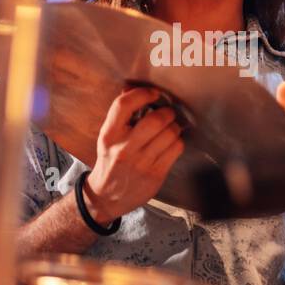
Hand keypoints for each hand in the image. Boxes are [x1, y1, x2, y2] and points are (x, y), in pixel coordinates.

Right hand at [83, 86, 185, 222]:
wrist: (107, 197)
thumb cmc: (111, 160)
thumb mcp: (108, 137)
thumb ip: (120, 114)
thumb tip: (133, 87)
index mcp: (109, 135)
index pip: (124, 105)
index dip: (143, 93)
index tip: (153, 94)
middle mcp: (124, 149)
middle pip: (155, 120)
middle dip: (167, 112)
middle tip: (167, 113)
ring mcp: (141, 163)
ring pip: (169, 134)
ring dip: (174, 127)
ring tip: (170, 128)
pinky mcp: (156, 174)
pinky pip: (176, 149)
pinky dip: (177, 142)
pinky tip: (171, 143)